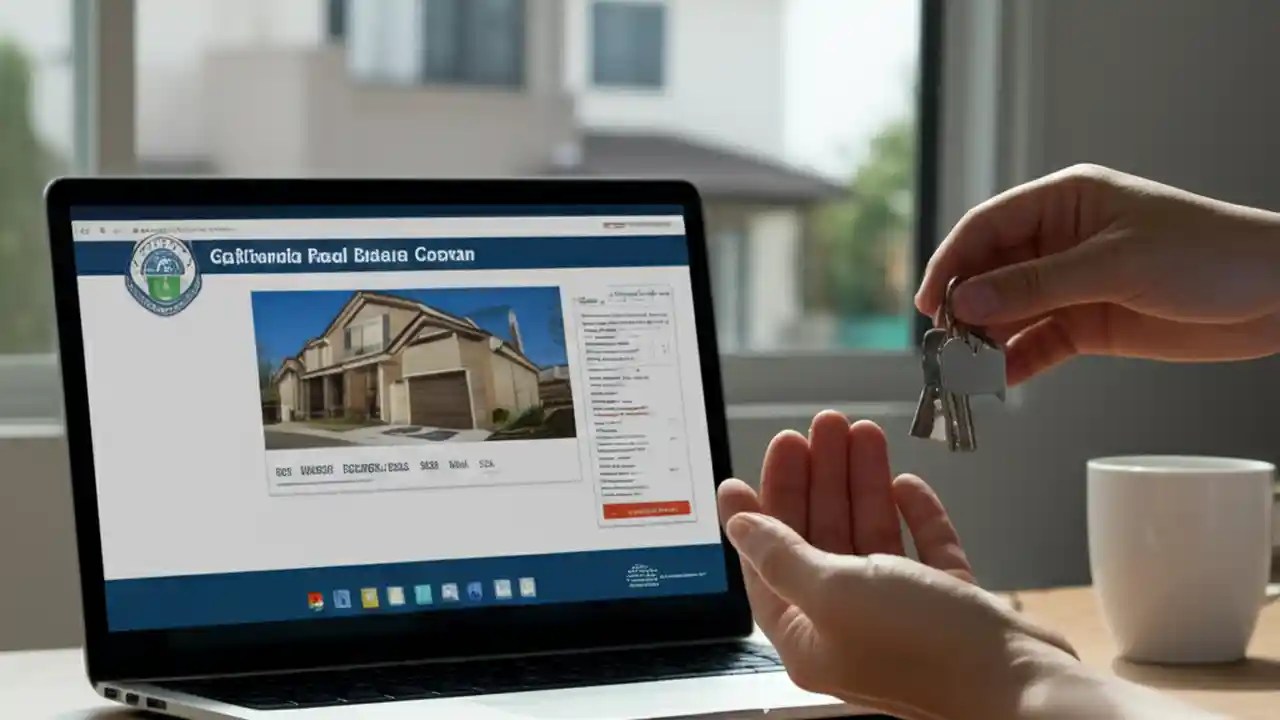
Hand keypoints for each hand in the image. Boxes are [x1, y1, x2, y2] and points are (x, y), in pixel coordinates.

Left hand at [717, 412, 1077, 719]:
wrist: (1020, 681)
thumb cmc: (924, 647)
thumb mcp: (833, 590)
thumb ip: (781, 555)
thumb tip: (739, 527)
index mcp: (809, 638)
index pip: (767, 566)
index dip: (756, 515)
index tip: (742, 474)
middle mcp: (850, 629)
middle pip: (819, 541)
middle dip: (819, 479)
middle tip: (819, 428)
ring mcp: (902, 617)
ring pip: (871, 537)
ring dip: (863, 483)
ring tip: (861, 432)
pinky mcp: (949, 607)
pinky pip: (923, 552)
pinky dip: (913, 516)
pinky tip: (904, 483)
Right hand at [916, 164, 1279, 384]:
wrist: (1278, 296)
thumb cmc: (1208, 255)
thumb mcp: (1116, 263)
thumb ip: (1037, 284)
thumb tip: (967, 302)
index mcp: (1064, 202)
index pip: (986, 228)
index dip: (951, 263)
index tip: (929, 305)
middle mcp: (1061, 240)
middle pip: (991, 274)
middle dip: (966, 310)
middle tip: (945, 348)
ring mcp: (1074, 284)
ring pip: (1010, 313)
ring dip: (987, 341)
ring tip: (968, 372)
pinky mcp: (1091, 323)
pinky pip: (1039, 343)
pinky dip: (1017, 362)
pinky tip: (1001, 380)